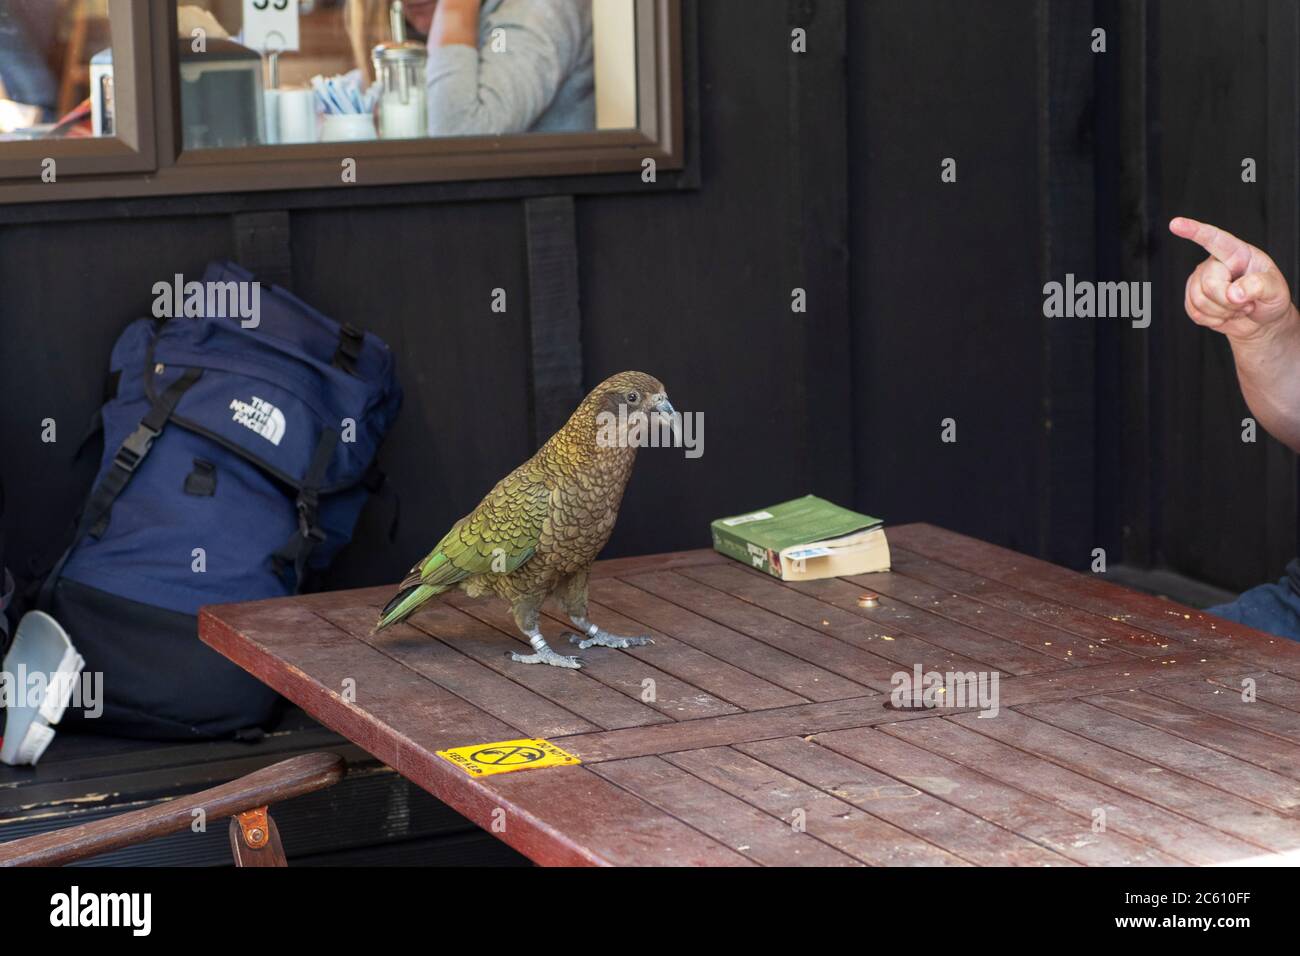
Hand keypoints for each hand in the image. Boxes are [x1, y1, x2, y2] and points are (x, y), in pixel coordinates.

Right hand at [1169, 216, 1297, 342]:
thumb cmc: (1270, 299)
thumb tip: (1233, 293)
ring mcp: (1201, 280)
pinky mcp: (1192, 299)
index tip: (1175, 224)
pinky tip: (1225, 315)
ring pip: (1199, 300)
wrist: (1260, 320)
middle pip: (1209, 283)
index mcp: (1237, 253)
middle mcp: (1215, 264)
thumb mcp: (1276, 290)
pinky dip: (1212, 319)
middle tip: (1247, 304)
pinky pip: (1194, 312)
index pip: (1215, 239)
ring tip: (1238, 308)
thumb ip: (1258, 286)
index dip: (1194, 231)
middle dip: (1228, 302)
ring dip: (1222, 312)